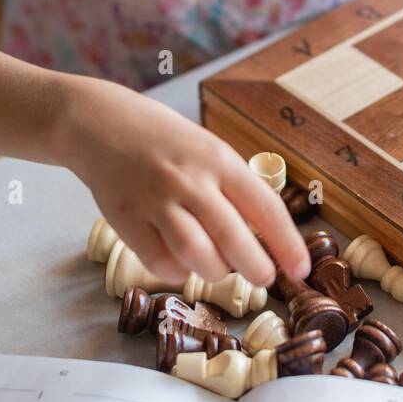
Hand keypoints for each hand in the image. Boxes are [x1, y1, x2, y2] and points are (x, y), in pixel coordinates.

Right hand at [58, 76, 310, 286]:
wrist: (101, 123)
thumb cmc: (164, 140)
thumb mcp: (208, 149)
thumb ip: (232, 188)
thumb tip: (264, 238)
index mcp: (218, 159)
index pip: (265, 207)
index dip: (287, 244)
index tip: (301, 268)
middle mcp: (189, 180)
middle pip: (234, 238)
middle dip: (257, 268)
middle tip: (264, 278)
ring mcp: (156, 201)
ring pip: (198, 256)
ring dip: (216, 273)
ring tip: (221, 269)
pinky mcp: (126, 220)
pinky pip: (161, 263)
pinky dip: (178, 272)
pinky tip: (182, 262)